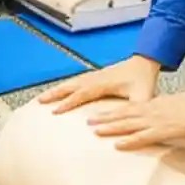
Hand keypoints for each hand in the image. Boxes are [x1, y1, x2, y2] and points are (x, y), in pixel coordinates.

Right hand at [37, 55, 158, 112]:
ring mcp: (94, 75)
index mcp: (104, 83)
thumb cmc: (144, 79)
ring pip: (71, 82)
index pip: (82, 94)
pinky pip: (76, 81)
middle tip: (39, 101)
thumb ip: (135, 109)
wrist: (145, 62)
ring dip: (56, 89)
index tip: (55, 111)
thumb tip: (128, 122)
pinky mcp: (95, 76)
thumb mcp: (143, 96)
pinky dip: (65, 86)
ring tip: (42, 98)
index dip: (68, 102)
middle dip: (54, 94)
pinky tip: (59, 91)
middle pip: (70, 85)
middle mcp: (96, 78)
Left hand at [87, 87, 184, 150]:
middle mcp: (150, 110)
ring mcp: (155, 120)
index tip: (98, 114)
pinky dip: (129, 140)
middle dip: (105, 118)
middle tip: (89, 121)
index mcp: (152, 104)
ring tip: (96, 130)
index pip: (128, 108)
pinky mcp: (163, 129)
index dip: (112, 111)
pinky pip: (143, 136)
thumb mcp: (172, 105)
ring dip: (111, 127)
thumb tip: (155, 115)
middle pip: (123, 114)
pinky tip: (119, 143)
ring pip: (128, 124)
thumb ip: (161, 110)